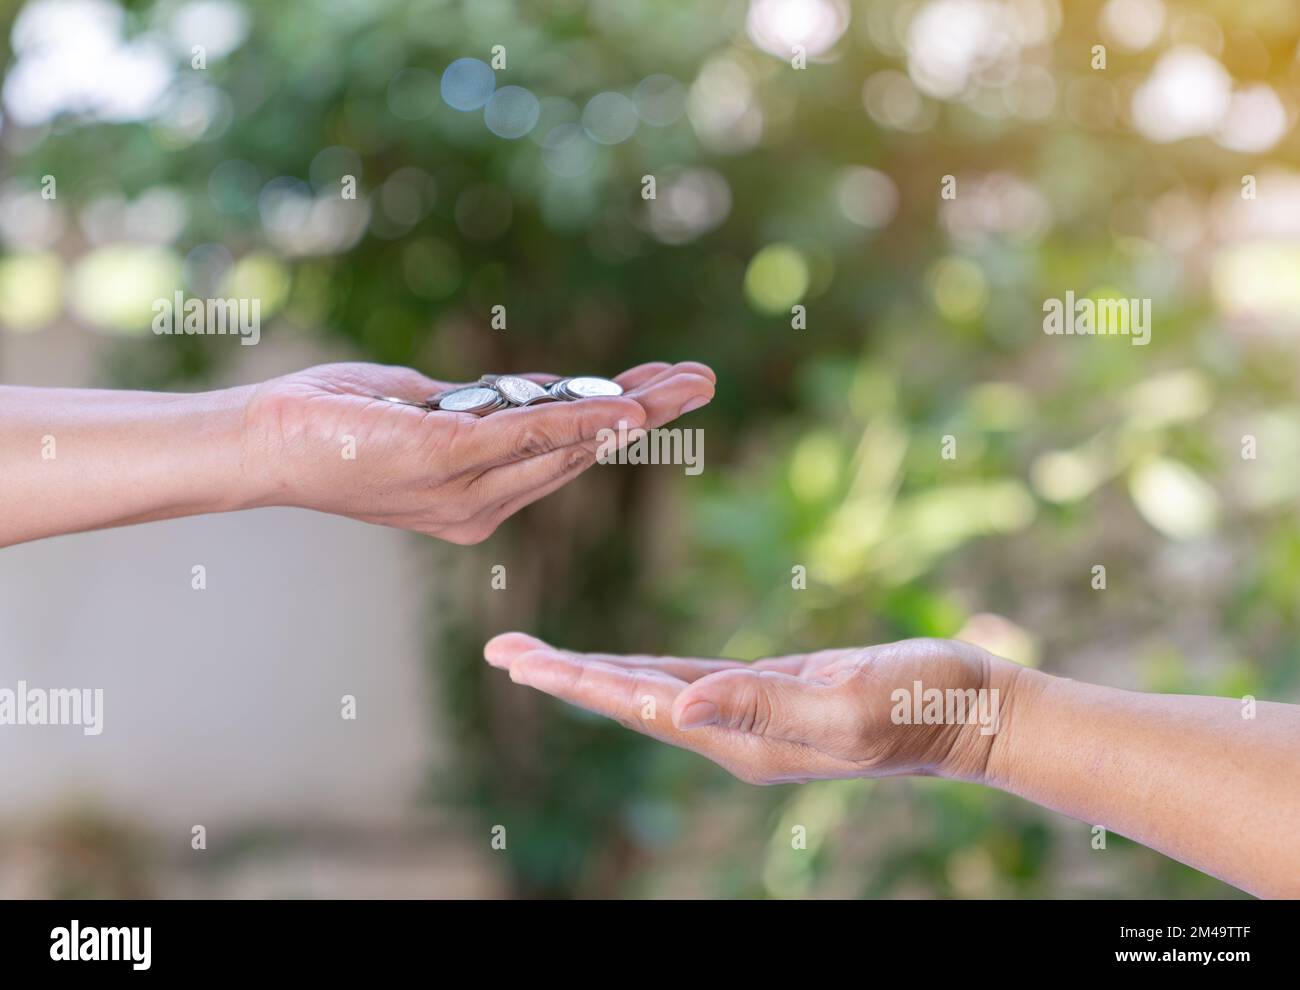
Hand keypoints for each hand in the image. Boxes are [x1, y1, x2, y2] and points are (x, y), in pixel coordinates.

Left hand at [240, 360, 713, 543]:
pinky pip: (531, 433)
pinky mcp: (448, 463)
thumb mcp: (413, 412)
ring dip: (635, 409)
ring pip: (570, 442)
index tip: (658, 394)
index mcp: (476, 499)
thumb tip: (521, 392)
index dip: (613, 421)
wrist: (259, 445)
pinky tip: (629, 404)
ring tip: (688, 383)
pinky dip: (583, 416)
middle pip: (582, 452)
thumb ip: (471, 410)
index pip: (561, 453)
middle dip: (646, 413)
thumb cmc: (327, 425)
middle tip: (702, 381)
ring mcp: (467, 491)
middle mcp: (481, 507)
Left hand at [484, 634, 1022, 783]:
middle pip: (629, 701)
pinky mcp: (771, 692)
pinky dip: (647, 668)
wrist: (968, 708)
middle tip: (502, 649)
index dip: (574, 680)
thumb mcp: (843, 706)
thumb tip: (677, 706)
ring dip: (595, 673)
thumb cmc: (918, 704)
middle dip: (564, 675)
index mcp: (739, 739)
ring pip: (654, 690)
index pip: (636, 706)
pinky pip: (692, 678)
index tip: (516, 659)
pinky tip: (625, 667)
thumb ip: (762, 705)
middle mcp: (733, 733)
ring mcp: (750, 715)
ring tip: (543, 655)